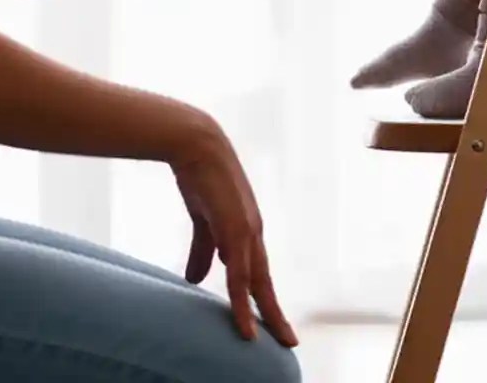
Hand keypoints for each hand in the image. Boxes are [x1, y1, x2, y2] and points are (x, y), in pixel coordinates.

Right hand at [173, 122, 298, 347]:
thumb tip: (197, 281)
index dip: (264, 297)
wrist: (197, 145)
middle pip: (265, 282)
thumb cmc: (201, 178)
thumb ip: (202, 250)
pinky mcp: (236, 229)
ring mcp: (247, 232)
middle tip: (289, 341)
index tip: (271, 322)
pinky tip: (246, 321)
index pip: (258, 271)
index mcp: (246, 231)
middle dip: (275, 313)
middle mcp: (253, 233)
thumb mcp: (201, 221)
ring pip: (258, 282)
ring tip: (277, 338)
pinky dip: (242, 300)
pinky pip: (240, 274)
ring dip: (266, 312)